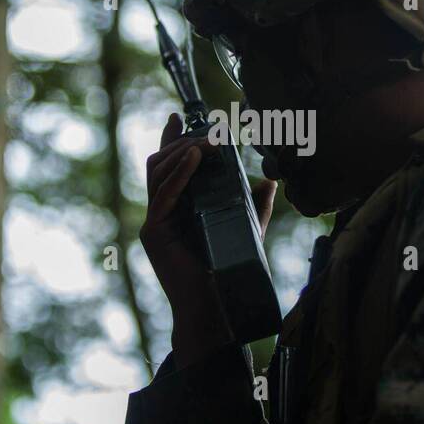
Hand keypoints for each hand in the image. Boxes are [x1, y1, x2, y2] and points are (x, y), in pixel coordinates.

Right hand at [139, 113, 276, 367]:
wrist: (214, 307)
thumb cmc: (227, 271)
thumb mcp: (245, 230)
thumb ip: (253, 205)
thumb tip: (269, 181)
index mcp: (178, 207)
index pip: (169, 166)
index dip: (171, 140)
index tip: (177, 116)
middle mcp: (162, 211)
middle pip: (160, 163)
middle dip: (181, 141)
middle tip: (208, 132)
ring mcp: (155, 221)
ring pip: (157, 173)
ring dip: (181, 152)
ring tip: (206, 143)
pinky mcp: (153, 232)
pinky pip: (163, 195)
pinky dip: (178, 173)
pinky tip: (193, 159)